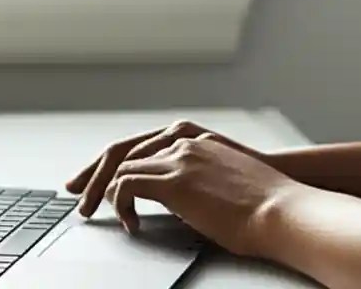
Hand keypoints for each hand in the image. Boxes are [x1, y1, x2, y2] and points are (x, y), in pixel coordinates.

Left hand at [65, 120, 266, 217]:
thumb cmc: (265, 204)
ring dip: (101, 192)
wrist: (284, 210)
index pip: (141, 143)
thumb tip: (182, 202)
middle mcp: (183, 140)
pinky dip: (120, 205)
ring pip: (119, 167)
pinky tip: (130, 223)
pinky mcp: (174, 179)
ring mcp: (178, 157)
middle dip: (94, 172)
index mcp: (196, 138)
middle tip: (76, 193)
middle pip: (122, 149)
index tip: (95, 179)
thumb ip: (201, 179)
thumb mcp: (227, 179)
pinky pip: (127, 186)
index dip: (113, 162)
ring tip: (94, 213)